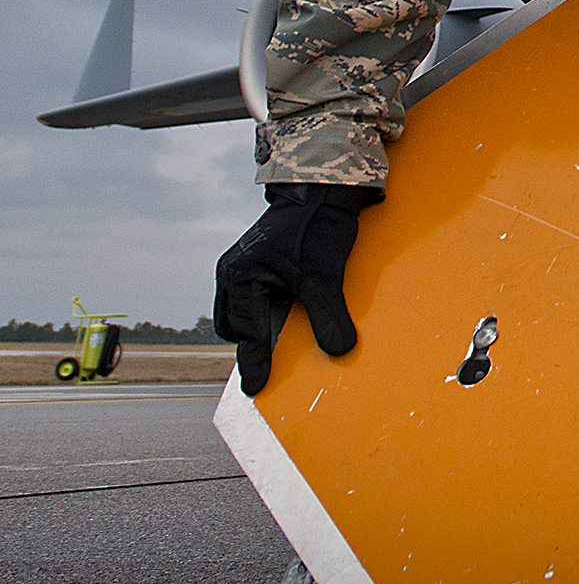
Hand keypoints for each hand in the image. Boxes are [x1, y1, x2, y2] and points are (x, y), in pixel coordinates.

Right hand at [214, 184, 381, 396]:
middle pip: (235, 327)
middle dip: (252, 344)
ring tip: (279, 340)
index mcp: (242, 278)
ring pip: (236, 314)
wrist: (320, 192)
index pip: (248, 333)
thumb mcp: (325, 276)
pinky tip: (284, 314)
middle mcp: (232, 274)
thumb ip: (329, 316)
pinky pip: (246, 298)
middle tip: (273, 364)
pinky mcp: (250, 264)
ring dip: (255, 327)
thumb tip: (340, 352)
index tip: (256, 390)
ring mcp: (237, 268)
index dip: (255, 363)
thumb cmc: (318, 230)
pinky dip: (260, 311)